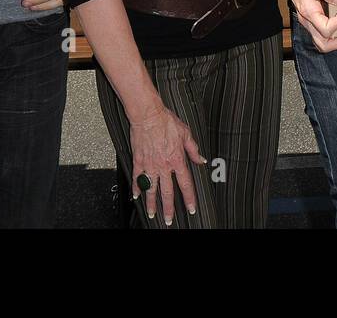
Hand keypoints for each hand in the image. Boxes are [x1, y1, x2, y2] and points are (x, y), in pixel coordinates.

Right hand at [129, 104, 206, 225]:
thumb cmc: (166, 121)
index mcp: (177, 159)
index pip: (185, 184)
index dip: (189, 198)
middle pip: (167, 192)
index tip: (191, 208)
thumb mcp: (186, 133)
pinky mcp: (138, 161)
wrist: (148, 115)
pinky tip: (136, 196)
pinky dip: (136, 188)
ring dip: (152, 203)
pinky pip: (137, 178)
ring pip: (151, 189)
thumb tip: (201, 160)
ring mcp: (150, 165)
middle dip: (168, 208)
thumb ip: (193, 149)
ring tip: (152, 213)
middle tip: (169, 220)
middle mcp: (163, 165)